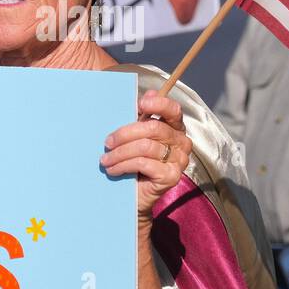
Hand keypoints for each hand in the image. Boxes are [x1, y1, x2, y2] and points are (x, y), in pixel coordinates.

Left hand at [101, 90, 192, 228]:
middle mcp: (182, 143)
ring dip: (119, 153)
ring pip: (145, 147)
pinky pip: (144, 163)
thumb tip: (149, 92)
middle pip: (153, 128)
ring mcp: (179, 160)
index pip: (173, 110)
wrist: (135, 196)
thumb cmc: (134, 162)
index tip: (139, 104)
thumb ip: (141, 117)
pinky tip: (113, 170)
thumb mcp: (135, 137)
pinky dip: (124, 165)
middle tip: (107, 142)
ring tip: (105, 160)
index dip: (158, 104)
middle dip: (125, 134)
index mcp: (175, 128)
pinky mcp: (172, 176)